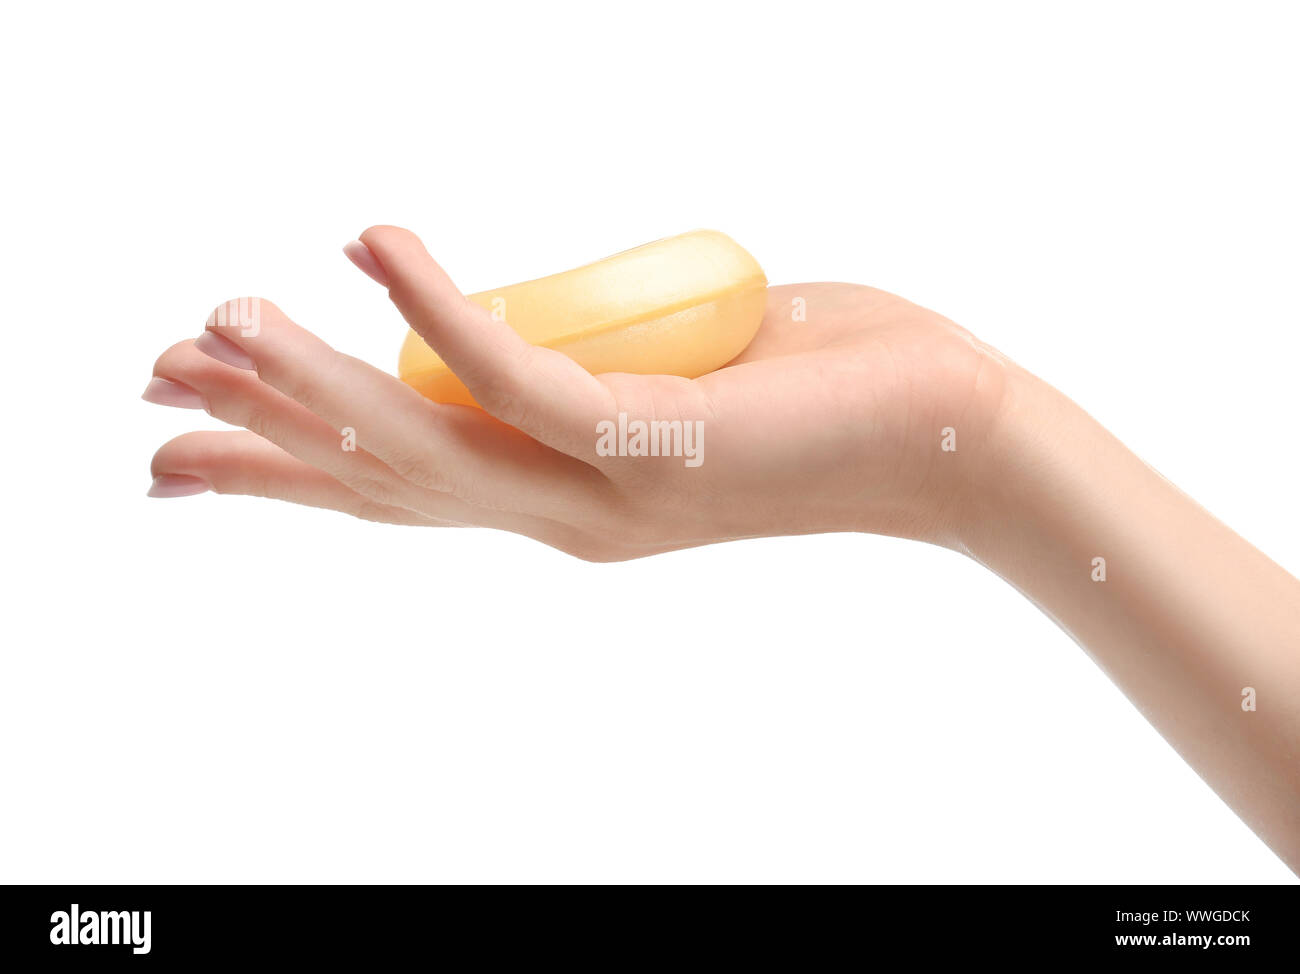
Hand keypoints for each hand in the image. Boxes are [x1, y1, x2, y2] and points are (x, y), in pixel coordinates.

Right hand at [145, 226, 1014, 559]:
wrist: (954, 437)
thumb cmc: (824, 390)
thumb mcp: (667, 374)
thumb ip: (579, 359)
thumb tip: (505, 317)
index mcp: (566, 497)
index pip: (402, 484)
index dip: (290, 463)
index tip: (192, 439)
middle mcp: (566, 514)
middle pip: (379, 479)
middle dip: (257, 435)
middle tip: (147, 386)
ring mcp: (605, 492)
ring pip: (420, 439)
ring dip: (307, 375)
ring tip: (211, 317)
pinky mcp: (653, 444)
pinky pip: (515, 374)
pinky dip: (434, 302)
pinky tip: (368, 243)